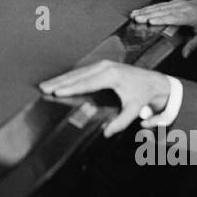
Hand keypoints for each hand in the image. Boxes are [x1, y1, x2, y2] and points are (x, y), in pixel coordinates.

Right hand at [40, 59, 172, 137]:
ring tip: (46, 85)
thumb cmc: (143, 94)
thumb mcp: (134, 109)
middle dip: (59, 82)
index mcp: (111, 76)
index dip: (70, 88)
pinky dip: (69, 77)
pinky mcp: (101, 65)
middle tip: (43, 88)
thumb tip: (107, 133)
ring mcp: (102, 64)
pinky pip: (81, 71)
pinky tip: (59, 81)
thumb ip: (121, 121)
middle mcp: (105, 67)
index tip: (56, 92)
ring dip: (61, 78)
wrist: (154, 82)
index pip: (86, 83)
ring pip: (77, 72)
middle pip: (77, 75)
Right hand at [130, 0, 196, 56]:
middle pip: (162, 11)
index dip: (160, 19)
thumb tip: (185, 54)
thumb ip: (194, 44)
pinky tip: (143, 9)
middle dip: (147, 14)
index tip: (149, 22)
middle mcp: (182, 8)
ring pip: (160, 7)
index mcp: (190, 15)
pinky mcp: (176, 2)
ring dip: (146, 10)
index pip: (172, 18)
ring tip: (134, 14)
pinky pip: (162, 4)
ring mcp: (179, 4)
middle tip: (135, 18)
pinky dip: (151, 7)